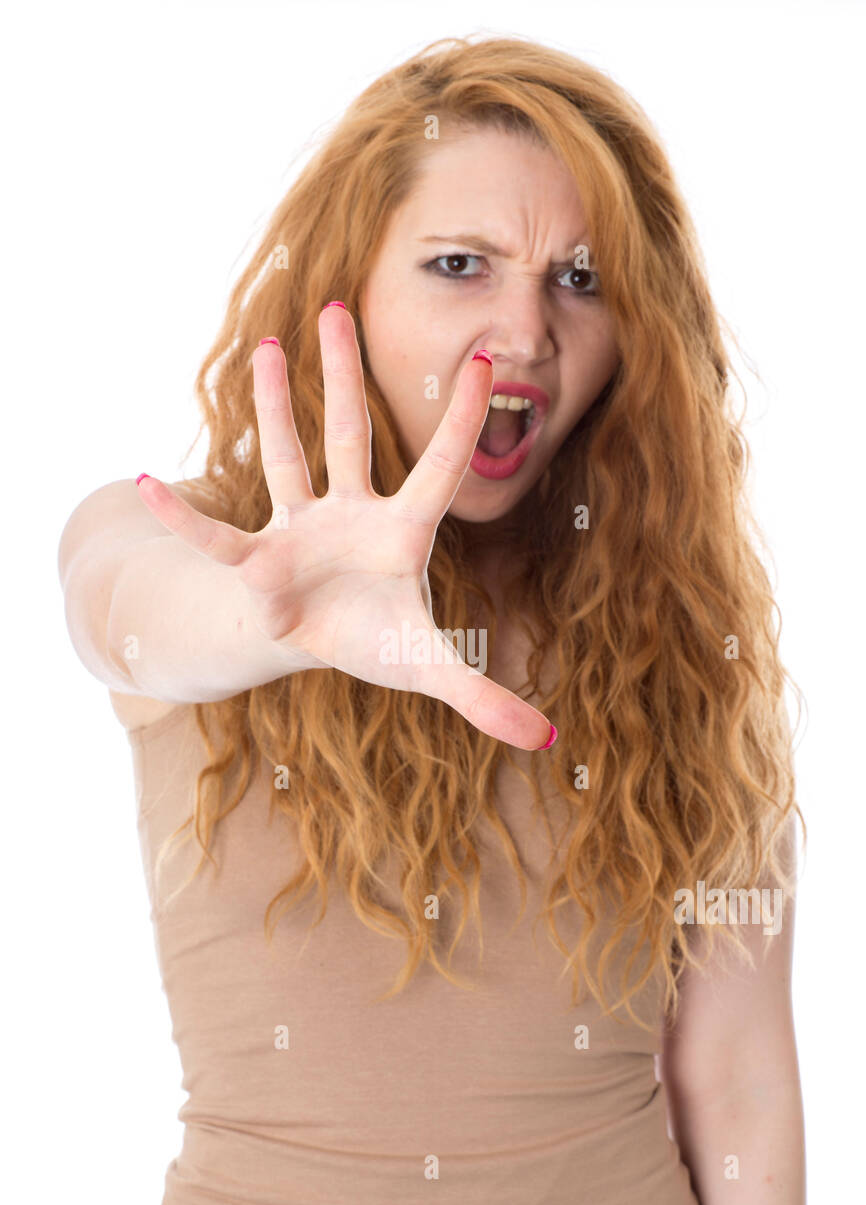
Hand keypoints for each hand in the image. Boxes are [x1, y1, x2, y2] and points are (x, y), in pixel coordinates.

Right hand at [135, 305, 554, 749]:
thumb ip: (487, 698)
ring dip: (273, 405)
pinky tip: (149, 481)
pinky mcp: (260, 558)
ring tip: (264, 344)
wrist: (327, 644)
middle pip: (349, 433)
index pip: (439, 468)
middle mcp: (353, 514)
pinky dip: (186, 518)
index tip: (487, 360)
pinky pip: (219, 539)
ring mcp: (303, 527)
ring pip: (286, 456)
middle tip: (339, 305)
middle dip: (343, 374)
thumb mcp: (434, 670)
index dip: (463, 421)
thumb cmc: (384, 640)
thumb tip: (548, 741)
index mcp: (405, 533)